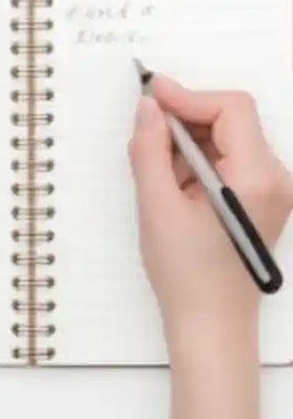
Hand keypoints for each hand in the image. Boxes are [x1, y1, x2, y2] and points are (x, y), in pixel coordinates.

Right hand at [128, 76, 292, 356]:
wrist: (211, 323)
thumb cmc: (186, 273)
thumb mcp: (156, 206)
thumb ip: (150, 150)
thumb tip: (147, 108)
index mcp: (256, 177)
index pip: (231, 108)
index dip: (188, 96)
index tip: (150, 96)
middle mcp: (275, 178)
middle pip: (232, 120)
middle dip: (185, 121)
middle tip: (143, 137)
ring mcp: (272, 190)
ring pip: (228, 140)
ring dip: (188, 145)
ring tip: (158, 177)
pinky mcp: (262, 201)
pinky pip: (230, 162)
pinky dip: (198, 163)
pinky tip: (174, 189)